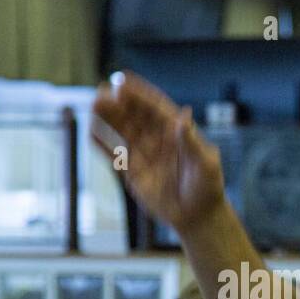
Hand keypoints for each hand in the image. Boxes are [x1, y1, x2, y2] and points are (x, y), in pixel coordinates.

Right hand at [91, 71, 225, 233]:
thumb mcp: (206, 164)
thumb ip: (192, 142)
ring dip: (109, 119)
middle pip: (135, 117)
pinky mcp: (134, 173)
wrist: (198, 217)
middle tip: (102, 92)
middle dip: (119, 104)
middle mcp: (158, 140)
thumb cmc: (208, 189)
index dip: (139, 94)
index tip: (123, 81)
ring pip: (123, 133)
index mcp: (176, 132)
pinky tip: (91, 132)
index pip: (155, 108)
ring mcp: (145, 156)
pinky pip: (116, 155)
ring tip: (94, 105)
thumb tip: (184, 117)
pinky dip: (104, 144)